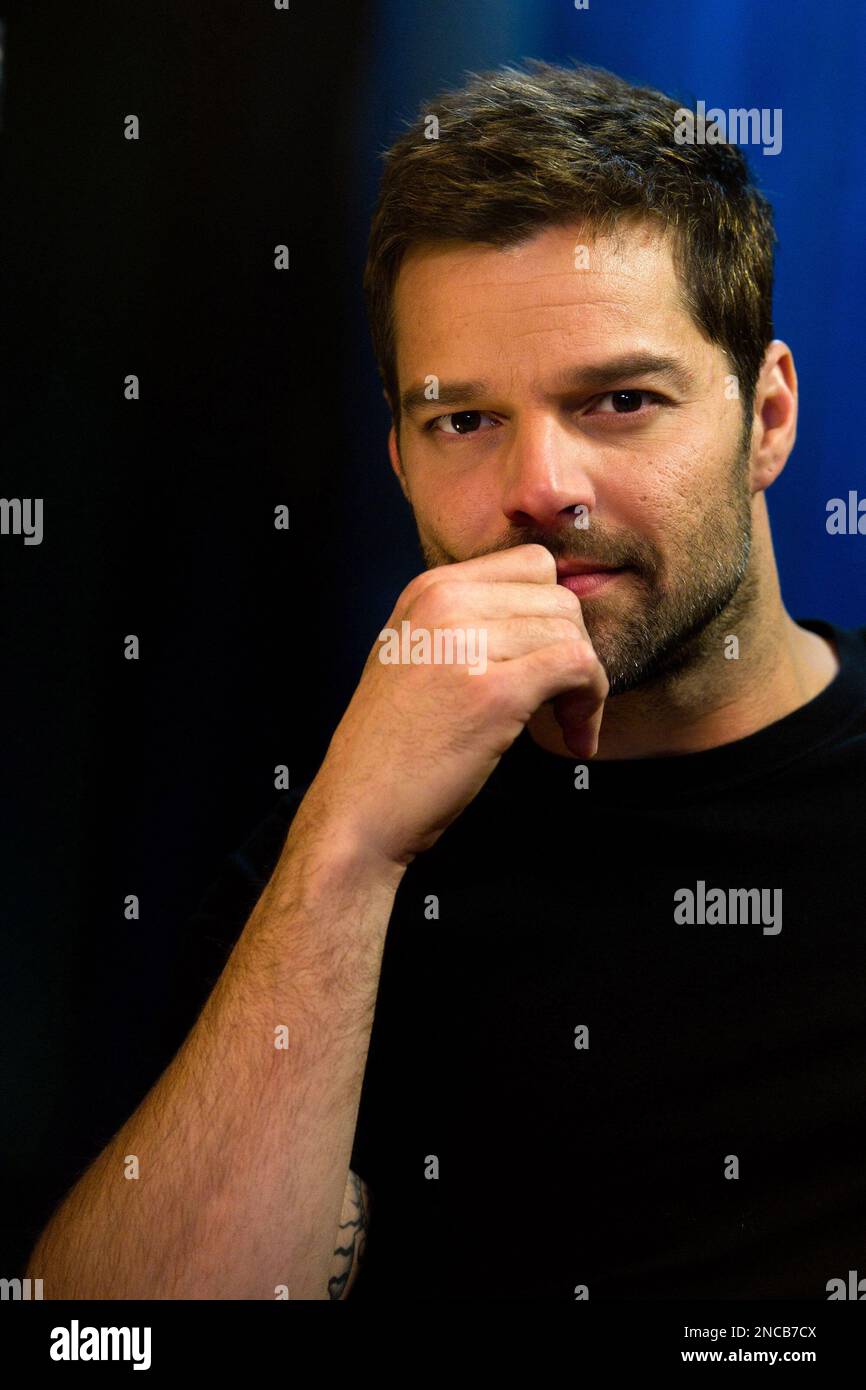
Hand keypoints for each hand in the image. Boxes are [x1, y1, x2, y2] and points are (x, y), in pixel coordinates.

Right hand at [298, 544, 607, 867]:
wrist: (360, 808)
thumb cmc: (394, 749)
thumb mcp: (417, 656)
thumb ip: (469, 625)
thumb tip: (544, 619)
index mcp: (428, 589)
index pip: (531, 566)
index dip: (555, 616)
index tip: (551, 661)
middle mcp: (446, 603)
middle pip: (559, 599)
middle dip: (576, 651)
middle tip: (566, 702)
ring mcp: (467, 643)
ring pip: (572, 634)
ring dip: (587, 685)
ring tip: (568, 726)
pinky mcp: (493, 691)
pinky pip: (578, 667)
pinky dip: (591, 703)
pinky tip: (575, 736)